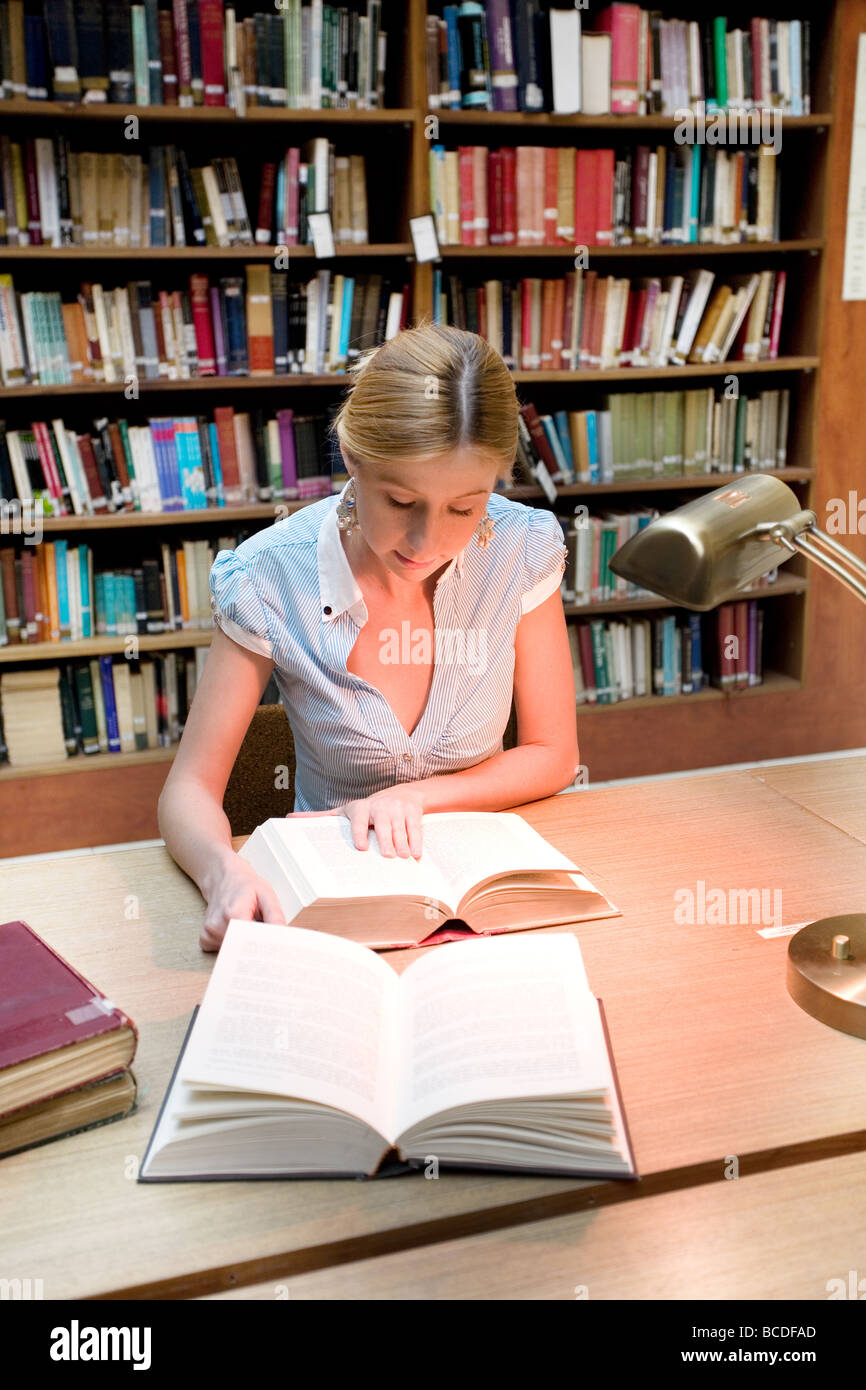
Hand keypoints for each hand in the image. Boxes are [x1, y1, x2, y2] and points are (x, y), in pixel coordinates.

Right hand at [199, 853, 286, 952]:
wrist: (224, 879)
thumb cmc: (245, 886)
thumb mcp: (266, 895)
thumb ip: (275, 916)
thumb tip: (282, 935)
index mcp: (233, 914)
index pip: (251, 941)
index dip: (264, 945)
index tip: (274, 945)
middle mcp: (217, 926)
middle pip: (243, 949)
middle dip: (256, 946)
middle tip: (263, 935)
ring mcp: (209, 934)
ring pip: (235, 952)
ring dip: (245, 944)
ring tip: (248, 926)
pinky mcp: (206, 939)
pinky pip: (225, 950)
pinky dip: (234, 944)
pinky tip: (236, 931)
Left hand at [289, 786, 424, 857]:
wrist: (402, 794)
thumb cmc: (368, 809)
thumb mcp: (345, 812)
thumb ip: (320, 817)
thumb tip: (289, 818)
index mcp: (360, 808)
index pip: (359, 819)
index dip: (360, 832)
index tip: (361, 847)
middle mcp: (379, 806)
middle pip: (383, 824)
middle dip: (386, 840)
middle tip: (388, 856)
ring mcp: (397, 808)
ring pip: (400, 827)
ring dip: (403, 842)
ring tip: (403, 857)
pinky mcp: (413, 811)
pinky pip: (415, 827)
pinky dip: (416, 841)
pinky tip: (416, 854)